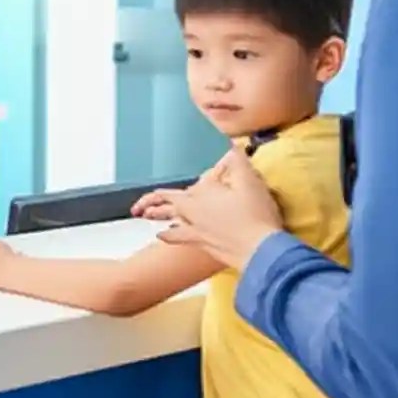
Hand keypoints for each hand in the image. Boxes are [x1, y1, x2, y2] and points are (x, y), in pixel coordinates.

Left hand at [150, 147, 284, 269]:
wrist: (260, 250)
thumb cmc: (255, 214)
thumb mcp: (250, 180)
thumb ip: (238, 161)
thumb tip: (232, 147)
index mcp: (201, 193)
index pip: (180, 188)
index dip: (175, 188)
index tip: (164, 189)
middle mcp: (193, 211)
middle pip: (167, 203)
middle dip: (152, 202)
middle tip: (137, 206)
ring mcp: (196, 228)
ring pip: (170, 220)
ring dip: (156, 216)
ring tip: (143, 215)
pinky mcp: (203, 244)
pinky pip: (179, 238)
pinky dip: (169, 236)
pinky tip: (161, 236)